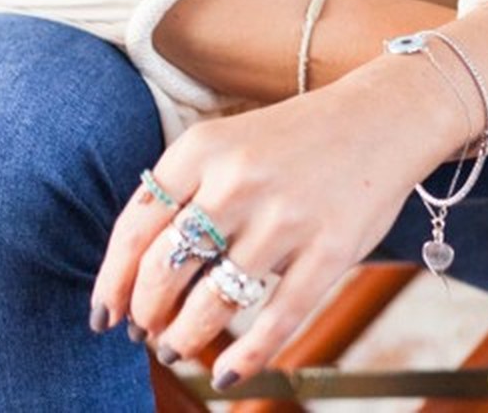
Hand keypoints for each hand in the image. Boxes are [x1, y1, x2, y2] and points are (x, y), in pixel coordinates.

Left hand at [91, 66, 461, 384]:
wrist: (382, 115)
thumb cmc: (294, 138)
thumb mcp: (229, 140)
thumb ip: (183, 189)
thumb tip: (133, 268)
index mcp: (205, 147)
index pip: (136, 226)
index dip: (113, 280)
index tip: (105, 312)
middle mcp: (239, 179)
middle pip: (166, 269)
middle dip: (146, 313)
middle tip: (146, 330)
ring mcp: (287, 217)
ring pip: (214, 302)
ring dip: (184, 337)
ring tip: (177, 346)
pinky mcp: (331, 250)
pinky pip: (278, 319)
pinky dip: (246, 357)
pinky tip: (226, 373)